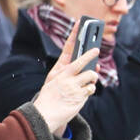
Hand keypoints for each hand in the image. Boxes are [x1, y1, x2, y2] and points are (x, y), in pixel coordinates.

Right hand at [35, 18, 99, 134]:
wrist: (43, 115)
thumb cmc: (50, 97)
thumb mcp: (55, 82)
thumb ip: (72, 74)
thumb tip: (93, 68)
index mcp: (58, 71)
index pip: (68, 50)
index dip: (75, 36)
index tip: (81, 24)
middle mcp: (65, 76)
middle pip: (83, 62)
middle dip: (91, 55)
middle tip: (96, 50)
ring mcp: (73, 86)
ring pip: (92, 76)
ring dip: (91, 80)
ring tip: (84, 84)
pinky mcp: (79, 96)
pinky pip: (91, 89)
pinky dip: (88, 91)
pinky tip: (81, 94)